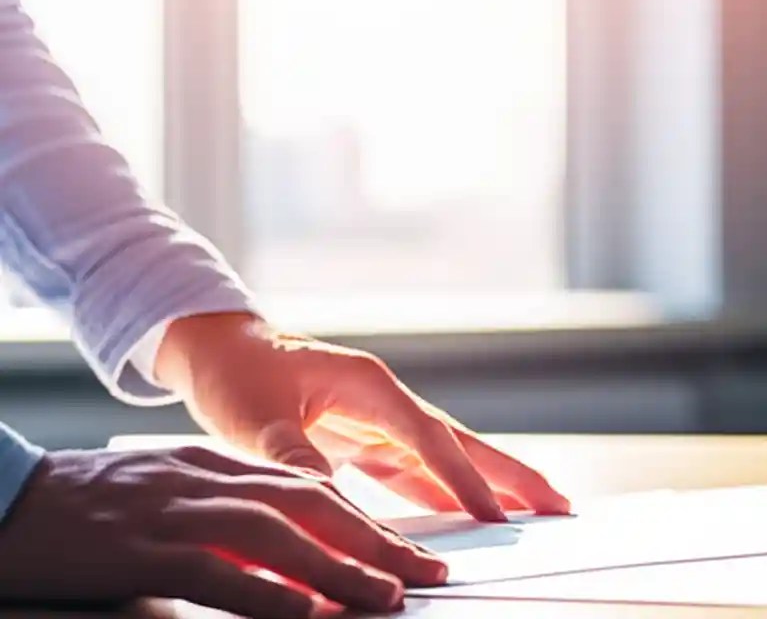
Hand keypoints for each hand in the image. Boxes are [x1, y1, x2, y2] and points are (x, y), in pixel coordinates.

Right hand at [0, 446, 446, 616]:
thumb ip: (226, 507)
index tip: (408, 549)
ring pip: (275, 533)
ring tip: (386, 595)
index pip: (307, 487)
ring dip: (338, 566)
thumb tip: (287, 549)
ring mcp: (173, 510)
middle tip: (425, 573)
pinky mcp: (140, 548)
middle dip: (374, 539)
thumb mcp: (169, 489)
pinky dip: (265, 590)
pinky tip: (304, 612)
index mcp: (215, 463)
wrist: (9, 498)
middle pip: (309, 504)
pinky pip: (214, 569)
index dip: (364, 518)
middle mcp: (205, 479)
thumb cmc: (90, 504)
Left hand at [154, 313, 570, 522]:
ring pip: (449, 458)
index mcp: (371, 386)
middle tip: (561, 506)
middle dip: (512, 475)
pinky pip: (420, 470)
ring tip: (539, 513)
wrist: (219, 350)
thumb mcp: (256, 420)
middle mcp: (387, 401)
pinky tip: (476, 515)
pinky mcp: (369, 440)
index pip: (430, 439)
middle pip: (462, 442)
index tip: (495, 517)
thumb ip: (299, 460)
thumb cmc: (237, 375)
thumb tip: (335, 504)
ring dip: (492, 486)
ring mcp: (382, 421)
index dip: (463, 480)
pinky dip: (451, 491)